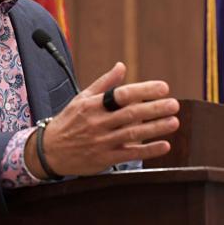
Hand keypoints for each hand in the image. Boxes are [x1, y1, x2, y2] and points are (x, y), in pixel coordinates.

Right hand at [25, 62, 179, 177]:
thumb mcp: (82, 98)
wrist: (50, 150)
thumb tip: (122, 66)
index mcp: (93, 105)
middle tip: (174, 104)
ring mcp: (101, 141)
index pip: (122, 94)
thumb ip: (104, 83)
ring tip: (174, 121)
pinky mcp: (104, 159)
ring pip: (132, 133)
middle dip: (154, 109)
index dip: (144, 90)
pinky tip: (164, 145)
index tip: (163, 87)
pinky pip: (130, 154)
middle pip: (130, 114)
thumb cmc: (69, 121)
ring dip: (155, 128)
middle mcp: (97, 122)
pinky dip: (148, 150)